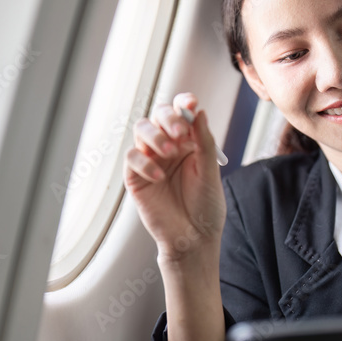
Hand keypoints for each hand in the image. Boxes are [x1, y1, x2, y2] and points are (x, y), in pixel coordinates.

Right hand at [123, 92, 225, 266]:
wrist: (194, 238)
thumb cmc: (206, 206)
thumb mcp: (209, 172)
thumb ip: (204, 141)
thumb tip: (198, 111)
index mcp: (188, 141)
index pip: (181, 112)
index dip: (183, 103)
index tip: (190, 103)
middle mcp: (167, 146)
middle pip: (158, 115)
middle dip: (168, 118)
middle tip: (180, 132)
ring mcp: (150, 159)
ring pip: (142, 130)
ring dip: (155, 136)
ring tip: (169, 153)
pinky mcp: (136, 177)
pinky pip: (132, 158)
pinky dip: (144, 162)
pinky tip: (159, 177)